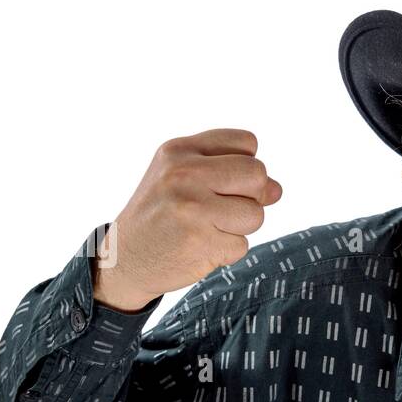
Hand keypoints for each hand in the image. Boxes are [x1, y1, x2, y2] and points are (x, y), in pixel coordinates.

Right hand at [93, 128, 282, 311]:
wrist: (124, 259)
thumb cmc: (162, 215)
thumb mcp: (184, 180)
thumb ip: (231, 175)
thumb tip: (277, 189)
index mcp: (179, 150)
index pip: (247, 142)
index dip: (246, 166)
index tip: (224, 183)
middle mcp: (184, 174)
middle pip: (257, 174)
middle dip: (251, 196)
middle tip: (222, 209)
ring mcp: (193, 208)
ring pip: (256, 214)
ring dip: (240, 228)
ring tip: (208, 229)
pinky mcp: (202, 241)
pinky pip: (242, 245)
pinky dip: (227, 251)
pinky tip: (200, 248)